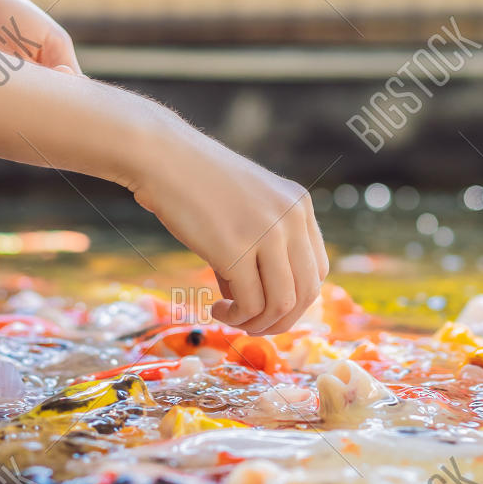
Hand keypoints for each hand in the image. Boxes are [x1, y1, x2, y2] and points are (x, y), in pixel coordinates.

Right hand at [130, 120, 329, 334]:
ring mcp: (267, 233)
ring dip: (258, 324)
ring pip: (282, 304)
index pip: (318, 269)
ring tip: (231, 319)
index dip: (297, 299)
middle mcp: (292, 219)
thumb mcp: (248, 208)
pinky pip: (250, 304)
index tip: (269, 307)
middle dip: (282, 320)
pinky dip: (236, 318)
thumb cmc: (197, 184)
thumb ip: (262, 247)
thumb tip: (259, 306)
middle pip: (307, 292)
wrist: (164, 157)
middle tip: (253, 326)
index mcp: (300, 206)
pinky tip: (217, 310)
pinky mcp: (236, 250)